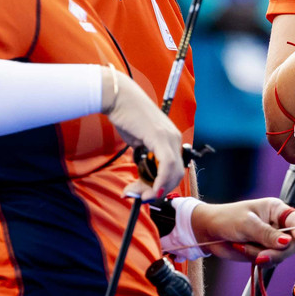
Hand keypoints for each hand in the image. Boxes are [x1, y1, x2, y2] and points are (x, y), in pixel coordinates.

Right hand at [104, 70, 184, 200]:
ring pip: (173, 172)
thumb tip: (142, 175)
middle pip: (176, 174)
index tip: (148, 195)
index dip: (163, 186)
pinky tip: (151, 190)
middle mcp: (174, 138)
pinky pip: (167, 165)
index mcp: (172, 139)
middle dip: (160, 191)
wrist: (118, 98)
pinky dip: (161, 181)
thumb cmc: (126, 117)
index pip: (174, 169)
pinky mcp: (160, 137)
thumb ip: (143, 158)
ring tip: (140, 194)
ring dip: (157, 189)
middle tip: (142, 197)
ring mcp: (169, 137)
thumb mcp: (137, 143)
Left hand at [190, 198, 294, 264]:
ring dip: (261, 255)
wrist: (208, 231)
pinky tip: (243, 249)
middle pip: (291, 244)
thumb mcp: (247, 224)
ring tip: (243, 246)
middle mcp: (277, 225)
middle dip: (276, 252)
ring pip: (279, 255)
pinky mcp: (263, 251)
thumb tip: (287, 242)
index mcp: (276, 210)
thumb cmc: (226, 219)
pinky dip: (257, 259)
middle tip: (260, 255)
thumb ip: (267, 234)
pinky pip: (269, 261)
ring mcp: (270, 240)